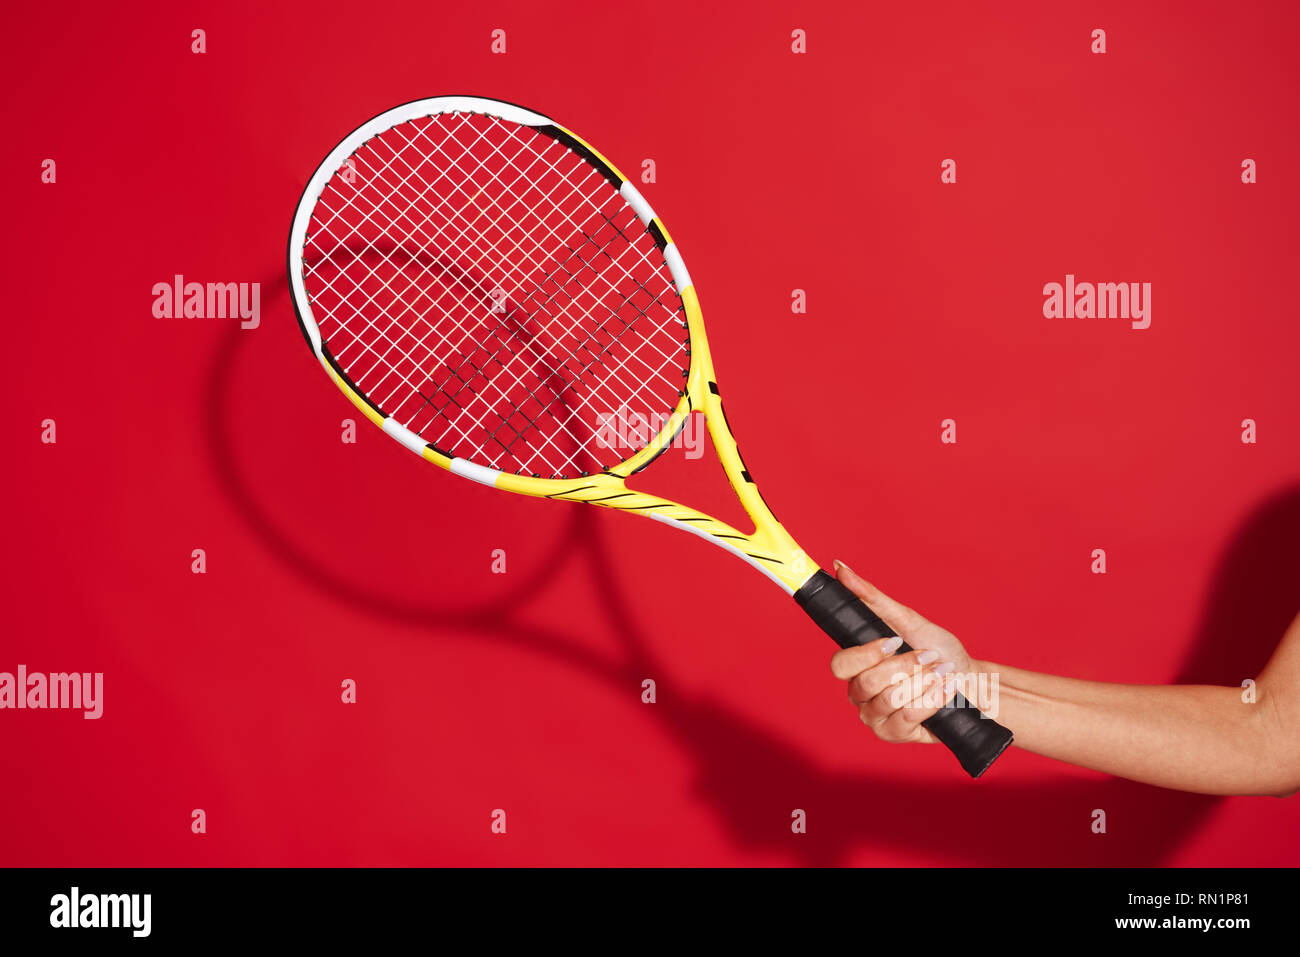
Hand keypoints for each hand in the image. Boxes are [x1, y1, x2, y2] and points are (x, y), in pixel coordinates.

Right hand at [828, 560, 976, 744]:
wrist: (970, 681)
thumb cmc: (938, 650)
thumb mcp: (906, 620)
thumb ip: (870, 598)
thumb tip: (840, 568)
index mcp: (857, 666)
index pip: (839, 665)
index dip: (866, 654)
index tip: (894, 641)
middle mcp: (859, 693)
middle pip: (864, 684)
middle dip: (904, 668)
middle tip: (928, 657)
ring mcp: (875, 716)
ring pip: (887, 701)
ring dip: (922, 683)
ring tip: (941, 673)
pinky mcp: (895, 734)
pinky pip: (906, 718)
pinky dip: (931, 700)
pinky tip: (944, 690)